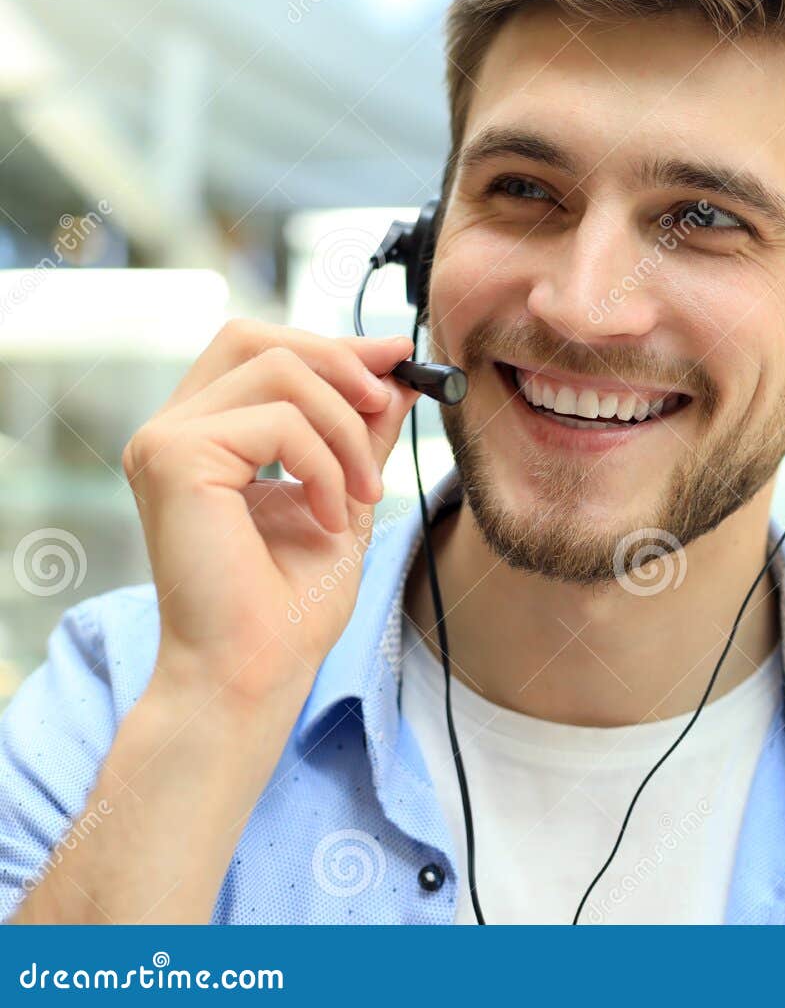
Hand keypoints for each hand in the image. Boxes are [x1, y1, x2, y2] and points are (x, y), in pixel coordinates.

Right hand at [122, 320, 421, 708]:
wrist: (259, 667)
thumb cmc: (290, 602)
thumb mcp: (344, 494)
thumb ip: (360, 432)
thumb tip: (394, 374)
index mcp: (203, 436)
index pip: (259, 350)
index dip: (331, 344)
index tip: (397, 357)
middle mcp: (172, 431)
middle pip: (258, 339)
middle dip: (338, 361)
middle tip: (389, 402)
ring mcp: (165, 441)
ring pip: (279, 372)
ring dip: (345, 429)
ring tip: (362, 493)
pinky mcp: (174, 459)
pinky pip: (278, 422)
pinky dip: (326, 465)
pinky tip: (330, 517)